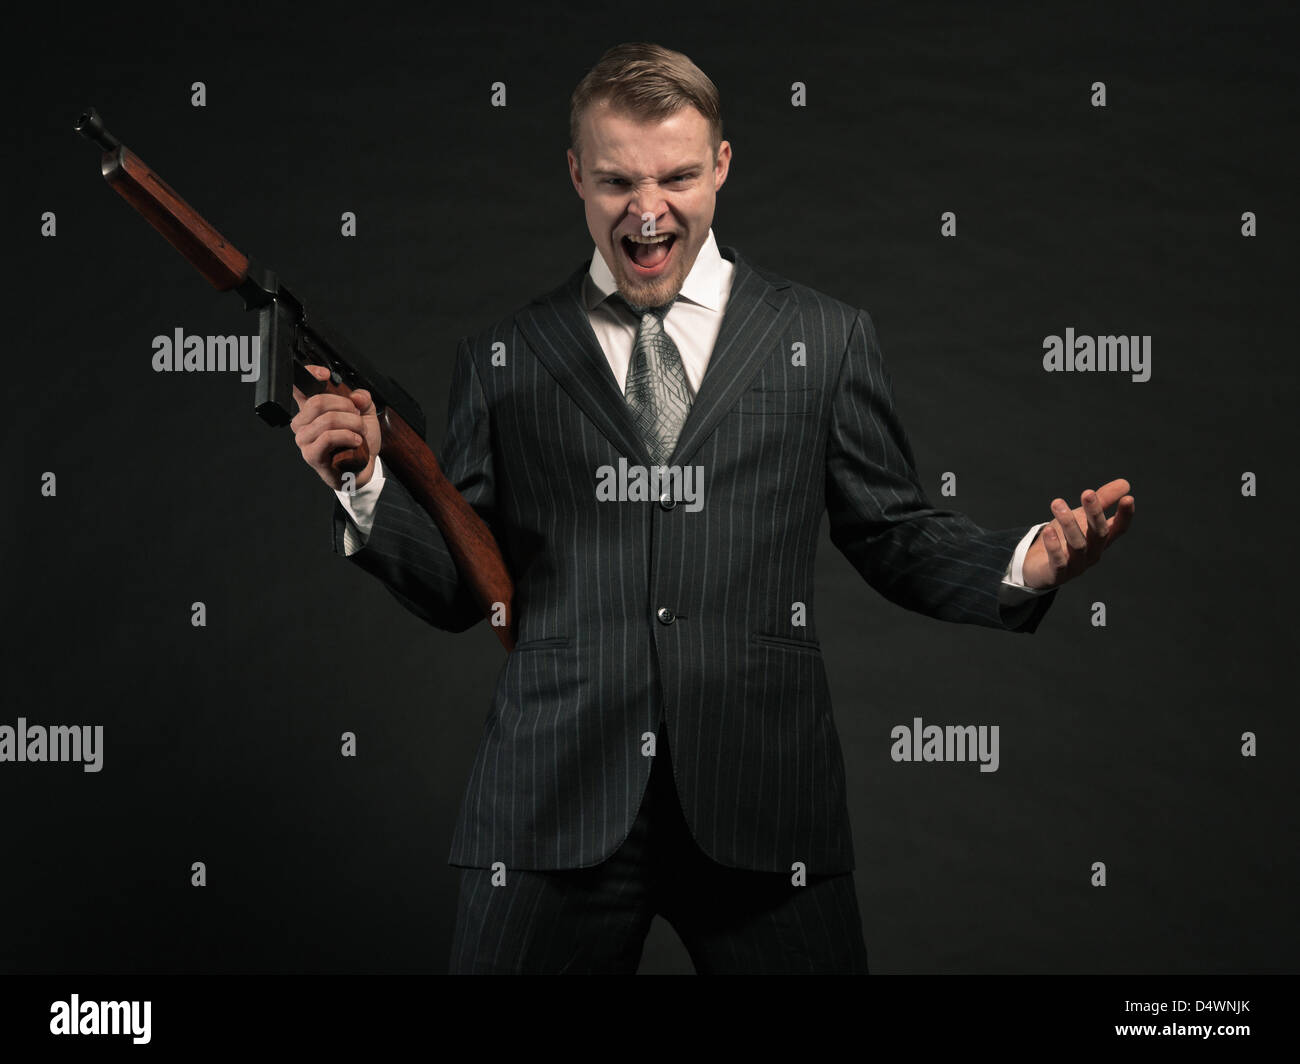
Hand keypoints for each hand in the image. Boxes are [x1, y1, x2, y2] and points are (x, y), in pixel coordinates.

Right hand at [290, 364, 381, 489]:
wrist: (363, 468)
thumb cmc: (357, 443)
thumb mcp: (365, 415)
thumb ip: (363, 400)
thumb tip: (357, 396)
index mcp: (311, 410)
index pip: (299, 387)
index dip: (309, 374)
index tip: (325, 375)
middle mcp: (303, 423)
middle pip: (318, 401)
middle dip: (346, 407)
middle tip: (357, 417)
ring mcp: (304, 439)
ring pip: (327, 420)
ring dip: (352, 424)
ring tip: (359, 433)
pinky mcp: (311, 455)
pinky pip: (328, 437)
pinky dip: (347, 436)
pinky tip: (356, 441)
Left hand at [1021, 478, 1134, 588]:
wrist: (1038, 567)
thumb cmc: (1064, 538)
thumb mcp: (1082, 517)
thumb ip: (1102, 501)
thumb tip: (1125, 484)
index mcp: (1101, 540)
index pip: (1118, 528)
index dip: (1125, 516)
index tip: (1128, 498)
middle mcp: (1093, 554)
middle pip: (1099, 534)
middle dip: (1095, 513)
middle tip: (1087, 493)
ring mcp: (1076, 566)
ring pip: (1078, 545)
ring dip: (1069, 523)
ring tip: (1057, 503)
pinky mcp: (1057, 574)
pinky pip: (1058, 562)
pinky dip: (1054, 546)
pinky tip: (1048, 531)